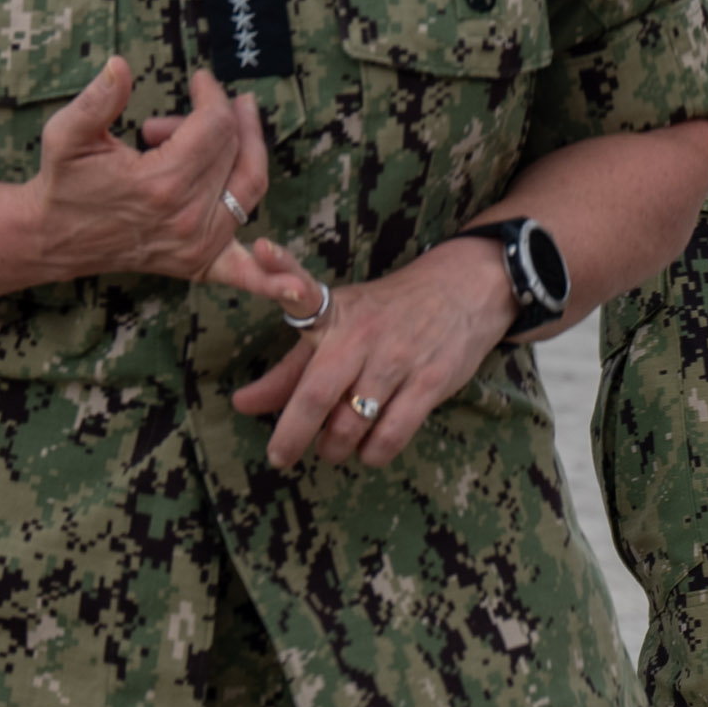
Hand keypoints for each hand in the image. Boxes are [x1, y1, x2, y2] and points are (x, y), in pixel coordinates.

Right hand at [21, 61, 272, 286]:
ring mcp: (197, 245)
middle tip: (202, 103)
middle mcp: (187, 218)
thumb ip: (97, 100)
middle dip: (221, 118)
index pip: (215, 126)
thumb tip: (120, 65)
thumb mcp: (67, 134)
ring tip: (219, 127)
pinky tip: (299, 290)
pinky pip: (246, 271)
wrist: (53, 237)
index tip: (201, 79)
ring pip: (250, 188)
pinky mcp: (198, 264)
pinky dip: (275, 281)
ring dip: (244, 152)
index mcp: (160, 184)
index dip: (213, 95)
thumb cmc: (63, 182)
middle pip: (234, 151)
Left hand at [232, 235, 514, 470]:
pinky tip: (369, 447)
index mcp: (334, 313)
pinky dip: (373, 452)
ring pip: (352, 424)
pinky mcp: (431, 382)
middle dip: (292, 435)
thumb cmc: (388, 313)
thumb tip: (242, 406)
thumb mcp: (337, 328)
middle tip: (281, 456)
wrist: (465, 289)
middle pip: (317, 393)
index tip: (260, 250)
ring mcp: (398, 359)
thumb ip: (288, 372)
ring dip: (336, 447)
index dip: (282, 274)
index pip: (304, 294)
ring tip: (334, 446)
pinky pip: (391, 435)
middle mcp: (362, 334)